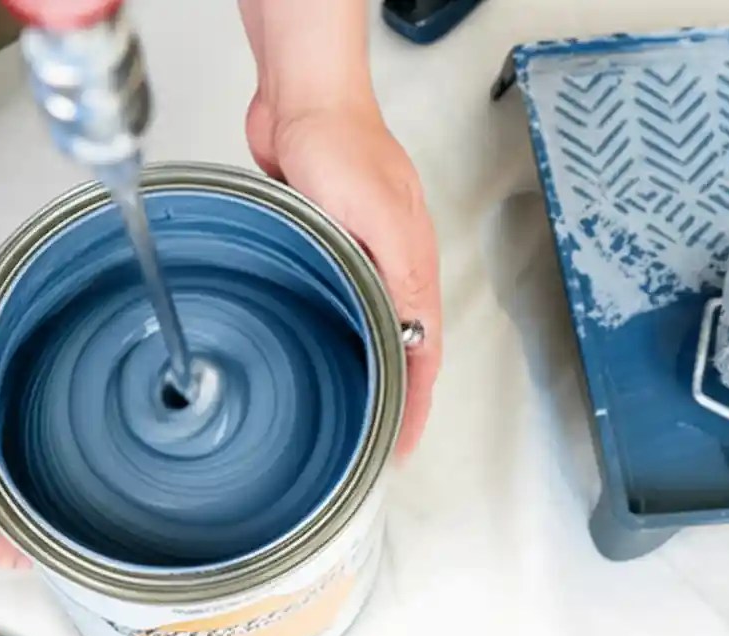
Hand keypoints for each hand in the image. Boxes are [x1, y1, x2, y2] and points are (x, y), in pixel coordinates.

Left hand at [246, 98, 442, 455]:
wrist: (303, 98)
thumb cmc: (340, 141)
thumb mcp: (377, 214)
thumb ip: (398, 272)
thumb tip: (417, 329)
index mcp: (412, 260)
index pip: (425, 348)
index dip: (417, 401)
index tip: (405, 444)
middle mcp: (391, 261)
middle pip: (405, 342)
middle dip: (399, 395)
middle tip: (381, 439)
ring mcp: (360, 250)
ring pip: (373, 324)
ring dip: (371, 366)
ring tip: (358, 408)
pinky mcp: (328, 239)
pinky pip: (341, 298)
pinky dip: (340, 331)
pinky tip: (324, 343)